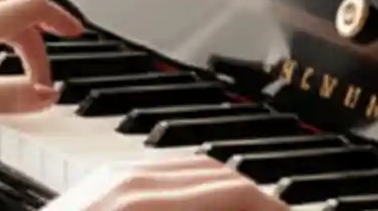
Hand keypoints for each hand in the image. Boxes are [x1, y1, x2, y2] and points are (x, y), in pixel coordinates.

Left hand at [45, 157, 286, 210]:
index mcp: (144, 208)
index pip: (235, 193)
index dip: (274, 207)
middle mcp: (130, 182)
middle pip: (222, 175)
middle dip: (257, 199)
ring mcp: (112, 176)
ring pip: (197, 169)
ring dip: (229, 193)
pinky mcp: (103, 181)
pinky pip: (167, 173)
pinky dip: (198, 190)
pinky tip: (206, 210)